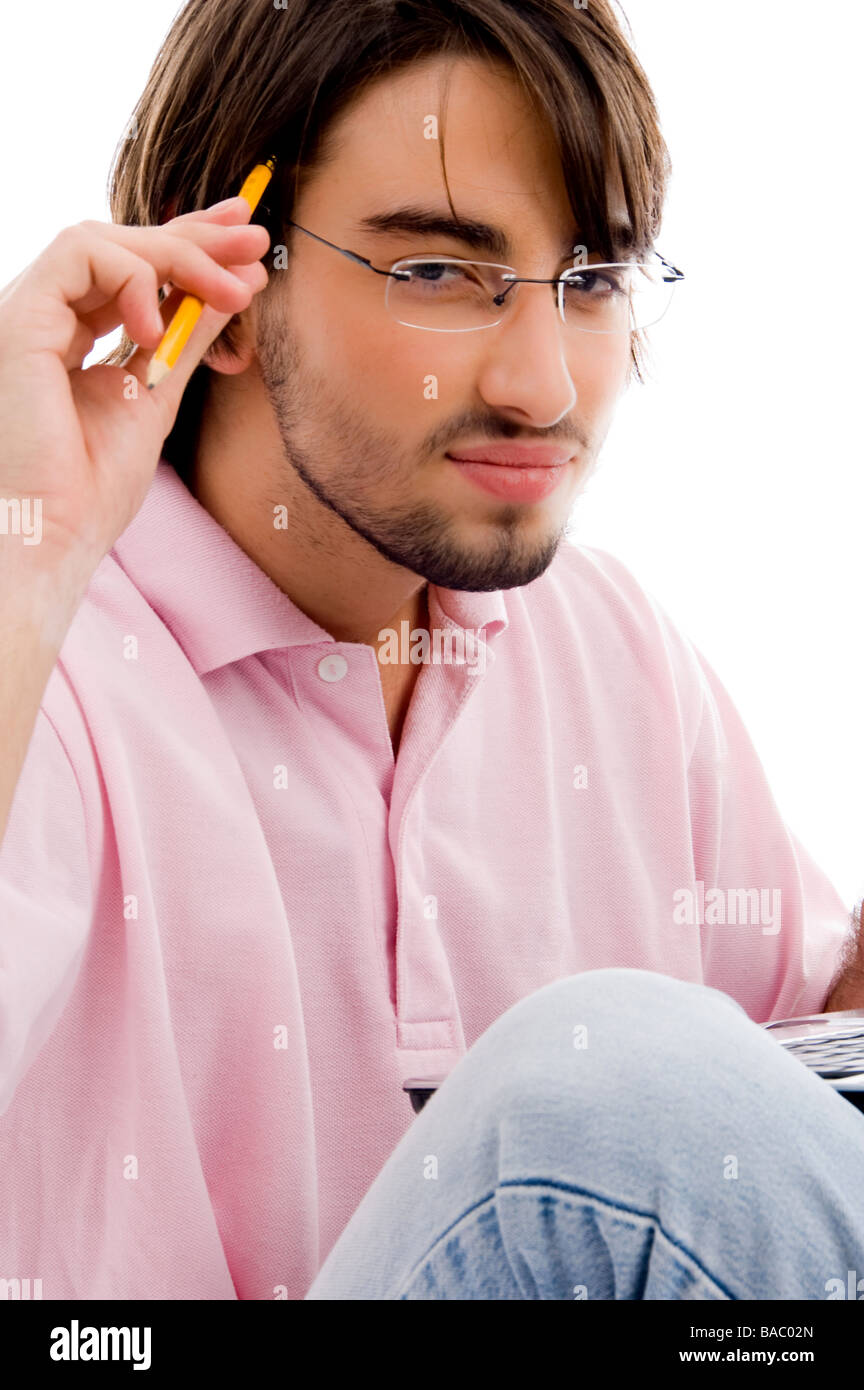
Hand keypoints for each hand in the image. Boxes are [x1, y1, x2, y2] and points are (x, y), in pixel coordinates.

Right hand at [0, 196, 269, 571]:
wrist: (52, 534)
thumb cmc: (91, 487)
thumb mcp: (158, 395)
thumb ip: (189, 339)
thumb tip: (233, 290)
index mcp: (70, 334)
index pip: (131, 269)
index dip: (188, 244)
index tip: (246, 242)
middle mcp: (44, 316)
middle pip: (120, 245)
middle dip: (195, 236)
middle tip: (258, 239)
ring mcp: (28, 313)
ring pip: (102, 239)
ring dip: (179, 254)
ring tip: (233, 293)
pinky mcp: (19, 318)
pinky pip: (79, 253)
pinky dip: (133, 277)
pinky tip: (159, 328)